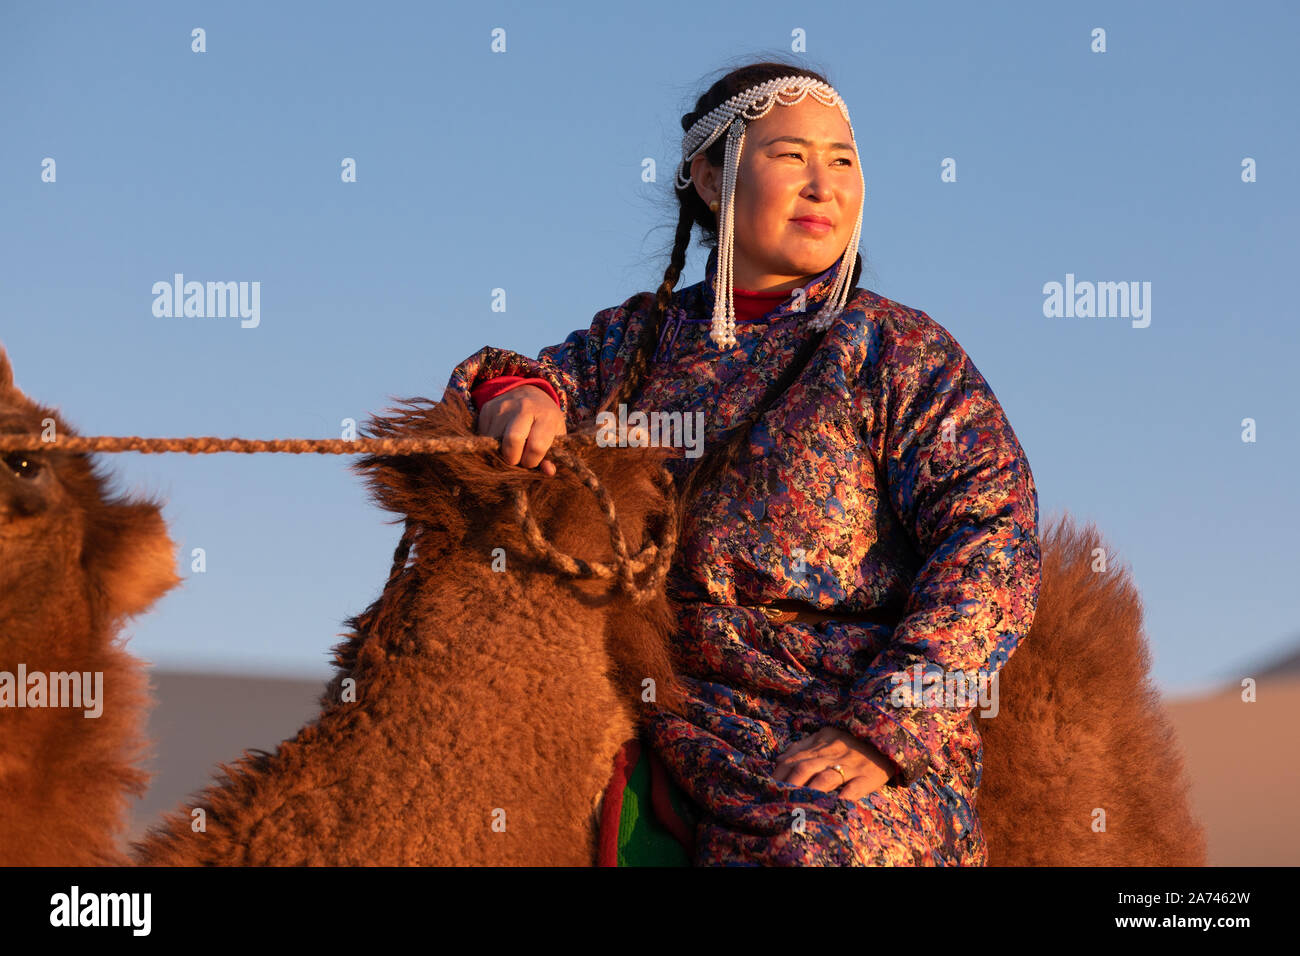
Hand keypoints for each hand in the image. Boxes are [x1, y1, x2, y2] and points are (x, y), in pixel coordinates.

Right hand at [477, 384, 566, 476]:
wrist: (528, 392)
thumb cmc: (544, 420)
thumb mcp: (555, 434)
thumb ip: (552, 455)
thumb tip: (548, 471)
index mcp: (547, 416)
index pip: (536, 446)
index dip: (532, 461)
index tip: (530, 461)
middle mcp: (525, 407)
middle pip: (512, 439)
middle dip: (512, 458)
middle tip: (516, 459)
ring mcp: (503, 406)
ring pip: (494, 440)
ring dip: (500, 451)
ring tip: (510, 447)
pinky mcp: (487, 409)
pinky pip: (483, 435)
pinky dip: (491, 443)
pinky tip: (500, 438)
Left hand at [772, 727, 894, 800]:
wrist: (889, 734)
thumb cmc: (853, 740)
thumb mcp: (827, 735)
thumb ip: (803, 746)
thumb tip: (779, 759)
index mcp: (821, 743)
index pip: (793, 759)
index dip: (779, 774)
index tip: (766, 787)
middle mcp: (832, 753)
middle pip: (805, 769)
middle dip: (788, 786)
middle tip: (776, 801)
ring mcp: (850, 766)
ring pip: (825, 779)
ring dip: (808, 793)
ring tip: (796, 807)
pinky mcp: (867, 777)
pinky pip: (853, 789)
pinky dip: (841, 799)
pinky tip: (831, 808)